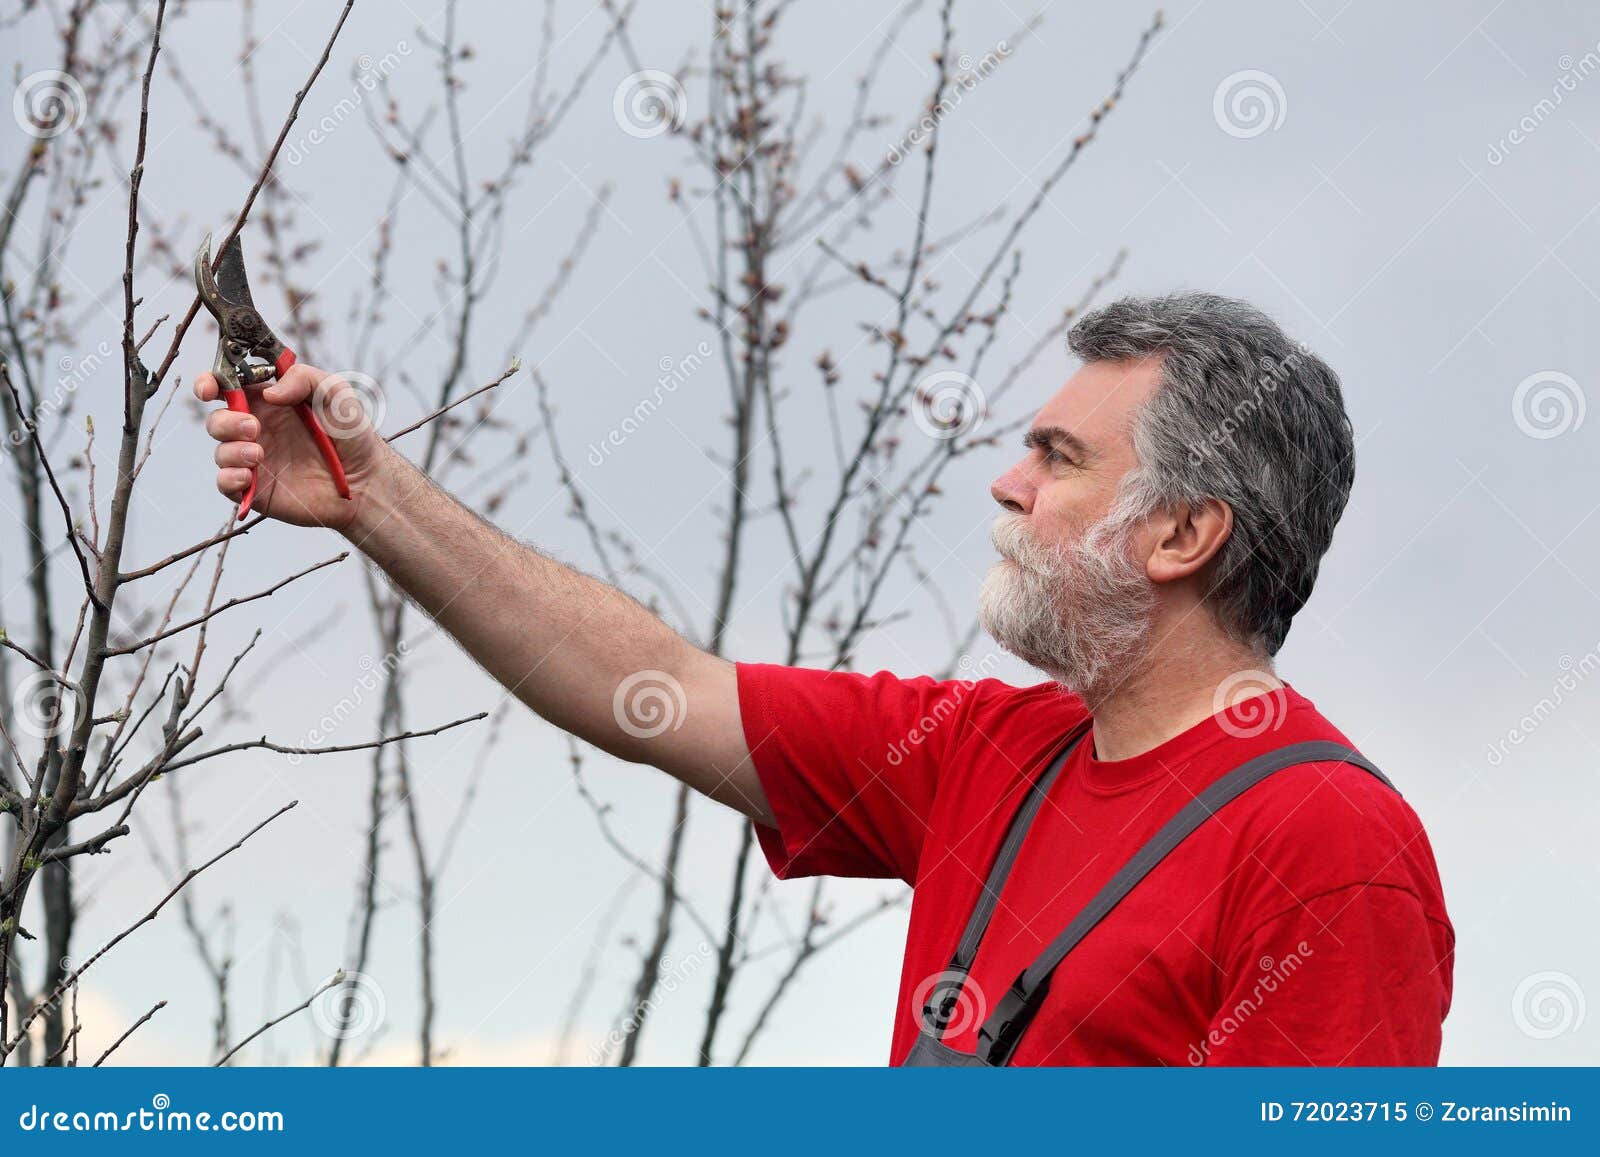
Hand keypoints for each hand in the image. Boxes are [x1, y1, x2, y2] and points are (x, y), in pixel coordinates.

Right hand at [197, 363, 388, 530]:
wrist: (367, 479)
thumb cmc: (352, 434)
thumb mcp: (334, 392)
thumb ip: (303, 378)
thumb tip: (269, 393)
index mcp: (268, 402)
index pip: (226, 387)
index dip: (209, 384)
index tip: (208, 389)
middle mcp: (257, 430)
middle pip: (216, 420)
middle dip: (226, 422)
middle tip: (255, 428)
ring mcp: (256, 460)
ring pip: (220, 451)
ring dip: (232, 451)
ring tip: (260, 455)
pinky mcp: (258, 489)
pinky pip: (225, 483)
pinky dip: (229, 478)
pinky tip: (250, 476)